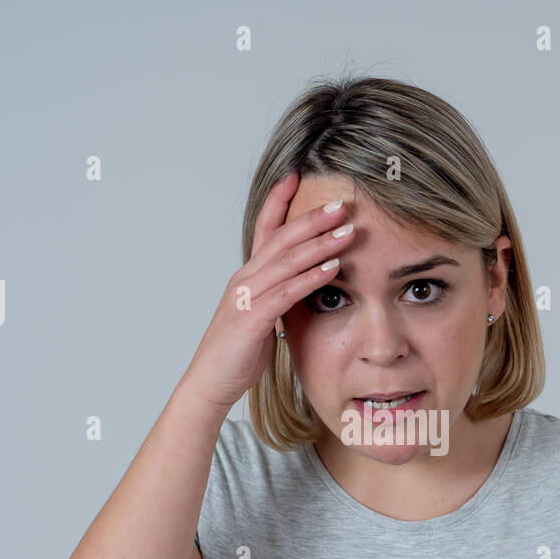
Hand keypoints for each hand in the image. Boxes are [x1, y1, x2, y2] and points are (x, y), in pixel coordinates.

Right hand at [178, 170, 355, 413]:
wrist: (211, 383)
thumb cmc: (238, 354)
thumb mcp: (263, 318)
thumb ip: (280, 297)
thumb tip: (306, 287)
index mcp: (247, 276)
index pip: (265, 229)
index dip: (279, 201)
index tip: (298, 176)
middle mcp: (245, 278)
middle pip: (281, 238)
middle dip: (313, 218)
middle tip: (343, 203)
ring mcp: (246, 296)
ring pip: (287, 261)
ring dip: (320, 244)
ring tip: (348, 231)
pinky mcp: (252, 318)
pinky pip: (286, 292)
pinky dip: (311, 278)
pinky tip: (333, 268)